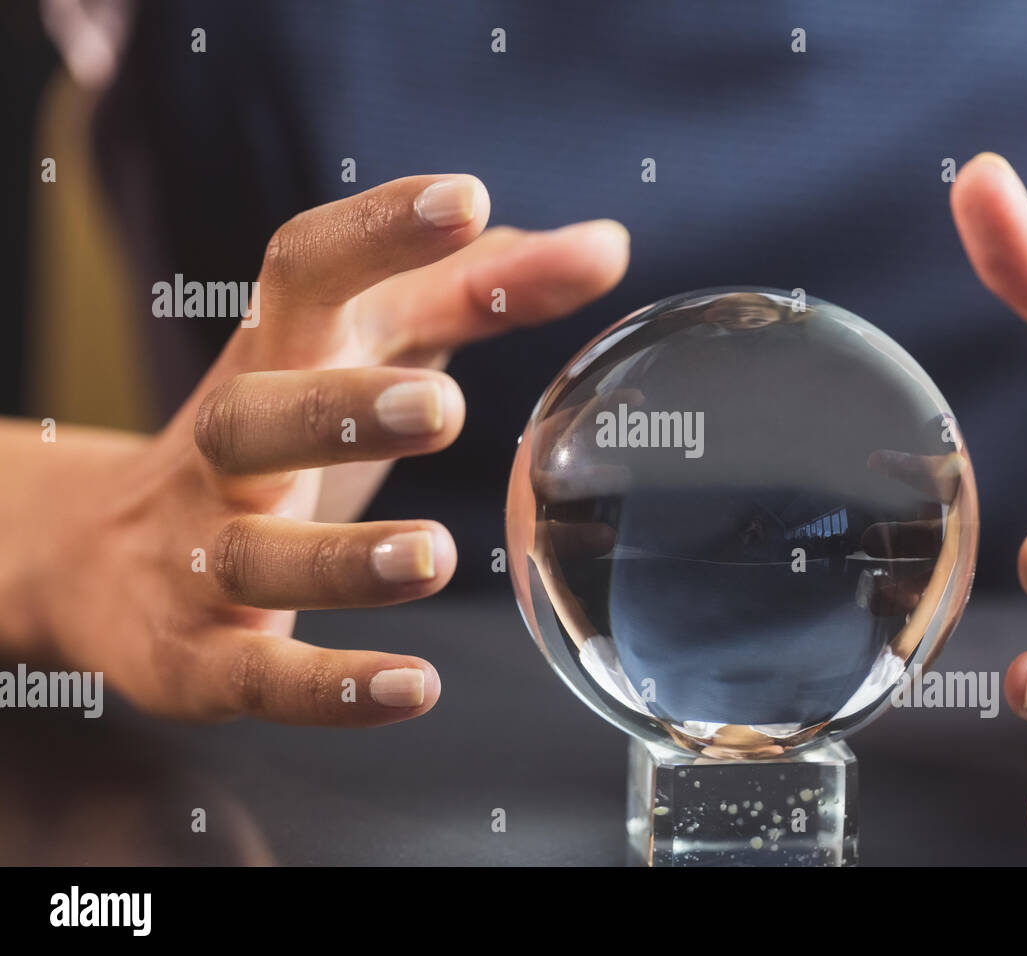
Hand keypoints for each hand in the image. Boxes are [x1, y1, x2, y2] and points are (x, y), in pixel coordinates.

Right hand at [4, 174, 627, 725]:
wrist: (108, 556)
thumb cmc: (283, 430)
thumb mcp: (365, 347)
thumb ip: (476, 293)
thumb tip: (606, 245)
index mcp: (278, 355)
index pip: (304, 271)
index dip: (376, 233)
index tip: (465, 200)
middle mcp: (230, 446)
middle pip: (255, 414)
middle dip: (338, 408)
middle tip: (438, 407)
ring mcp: (206, 554)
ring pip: (257, 554)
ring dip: (343, 558)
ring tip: (435, 555)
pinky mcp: (202, 655)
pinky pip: (259, 675)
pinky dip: (329, 687)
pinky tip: (414, 688)